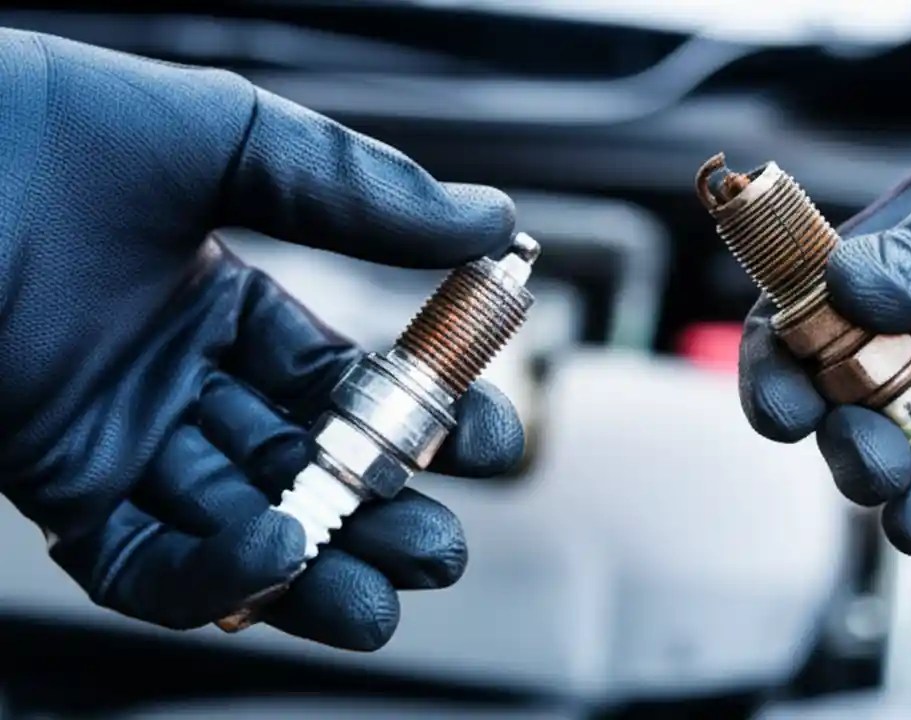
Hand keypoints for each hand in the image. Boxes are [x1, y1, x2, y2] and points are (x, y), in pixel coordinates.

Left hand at [0, 29, 523, 648]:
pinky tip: (274, 553)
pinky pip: (142, 559)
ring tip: (384, 602)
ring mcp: (117, 438)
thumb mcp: (220, 137)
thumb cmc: (41, 125)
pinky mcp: (55, 485)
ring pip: (236, 527)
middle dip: (376, 518)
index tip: (489, 439)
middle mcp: (178, 380)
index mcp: (222, 303)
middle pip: (303, 469)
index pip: (345, 380)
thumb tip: (492, 225)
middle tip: (441, 553)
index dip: (423, 417)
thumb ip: (356, 189)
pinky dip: (214, 573)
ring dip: (314, 572)